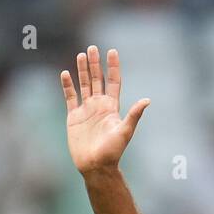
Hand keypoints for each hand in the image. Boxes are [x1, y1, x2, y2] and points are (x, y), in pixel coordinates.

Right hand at [60, 46, 149, 174]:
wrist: (96, 166)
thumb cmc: (113, 151)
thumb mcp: (125, 131)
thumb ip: (134, 115)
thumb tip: (147, 100)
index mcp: (112, 107)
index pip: (113, 82)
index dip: (112, 67)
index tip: (112, 51)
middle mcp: (99, 106)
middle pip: (97, 79)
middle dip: (95, 64)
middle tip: (92, 48)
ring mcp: (86, 110)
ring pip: (84, 85)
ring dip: (82, 70)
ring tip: (81, 55)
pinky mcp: (74, 117)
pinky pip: (70, 97)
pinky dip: (68, 86)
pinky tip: (66, 73)